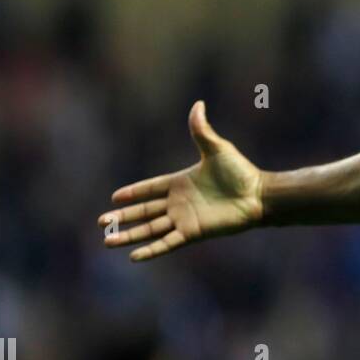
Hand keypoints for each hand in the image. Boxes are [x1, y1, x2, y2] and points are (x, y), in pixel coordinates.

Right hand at [99, 101, 263, 261]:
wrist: (258, 195)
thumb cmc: (241, 172)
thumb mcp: (217, 148)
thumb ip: (202, 130)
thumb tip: (198, 104)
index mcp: (180, 182)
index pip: (150, 188)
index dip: (133, 193)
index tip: (114, 198)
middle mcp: (179, 203)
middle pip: (144, 211)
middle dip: (123, 217)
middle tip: (101, 222)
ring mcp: (184, 219)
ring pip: (150, 229)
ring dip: (129, 235)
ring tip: (107, 241)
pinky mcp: (192, 233)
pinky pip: (167, 243)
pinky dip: (151, 250)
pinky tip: (134, 256)